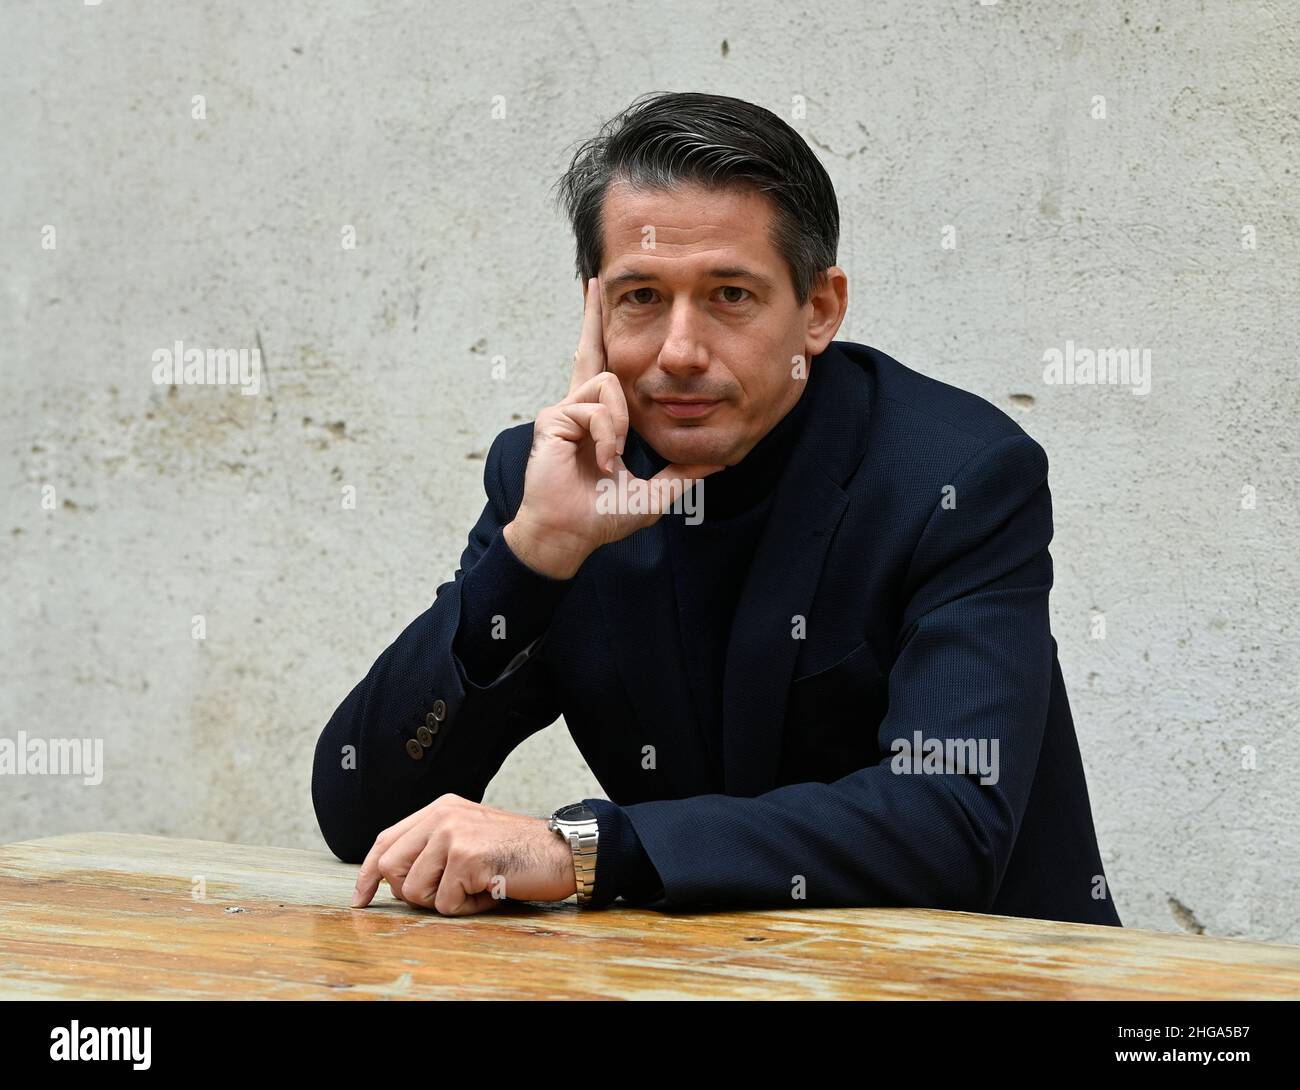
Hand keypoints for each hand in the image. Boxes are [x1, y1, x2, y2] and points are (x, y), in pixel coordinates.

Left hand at [351, 794, 575, 914]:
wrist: (561, 852)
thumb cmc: (517, 852)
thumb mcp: (469, 836)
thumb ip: (433, 846)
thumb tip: (391, 877)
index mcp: (440, 808)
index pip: (385, 840)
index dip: (366, 874)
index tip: (361, 899)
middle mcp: (441, 815)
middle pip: (389, 869)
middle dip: (412, 893)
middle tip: (450, 891)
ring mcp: (453, 834)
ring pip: (413, 891)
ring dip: (445, 901)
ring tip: (476, 887)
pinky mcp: (466, 857)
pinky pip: (445, 904)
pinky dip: (468, 908)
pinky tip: (490, 890)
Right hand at [505, 277, 726, 578]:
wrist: (570, 534)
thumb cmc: (601, 517)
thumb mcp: (654, 492)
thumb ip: (683, 473)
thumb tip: (719, 462)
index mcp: (597, 420)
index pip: (604, 374)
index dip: (604, 342)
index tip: (603, 311)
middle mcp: (578, 408)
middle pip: (588, 351)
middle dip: (592, 315)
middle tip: (594, 281)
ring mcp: (564, 410)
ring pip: (610, 384)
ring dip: (618, 425)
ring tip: (611, 459)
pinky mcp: (553, 418)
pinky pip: (596, 408)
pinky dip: (606, 436)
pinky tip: (601, 460)